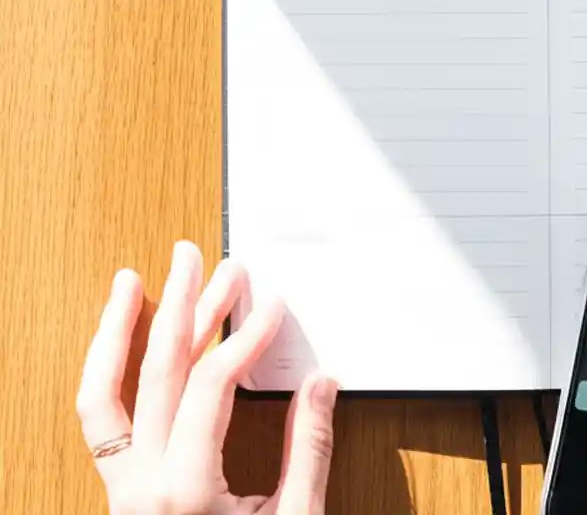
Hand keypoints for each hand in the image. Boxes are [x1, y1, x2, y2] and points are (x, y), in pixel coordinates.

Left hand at [76, 241, 337, 513]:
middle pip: (155, 374)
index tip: (273, 308)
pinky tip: (119, 337)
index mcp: (184, 493)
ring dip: (121, 332)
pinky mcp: (121, 492)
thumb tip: (320, 383)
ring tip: (135, 280)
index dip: (244, 339)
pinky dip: (106, 371)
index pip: (210, 388)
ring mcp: (121, 489)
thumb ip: (308, 452)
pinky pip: (99, 419)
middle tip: (204, 261)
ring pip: (104, 394)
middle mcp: (140, 487)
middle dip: (184, 309)